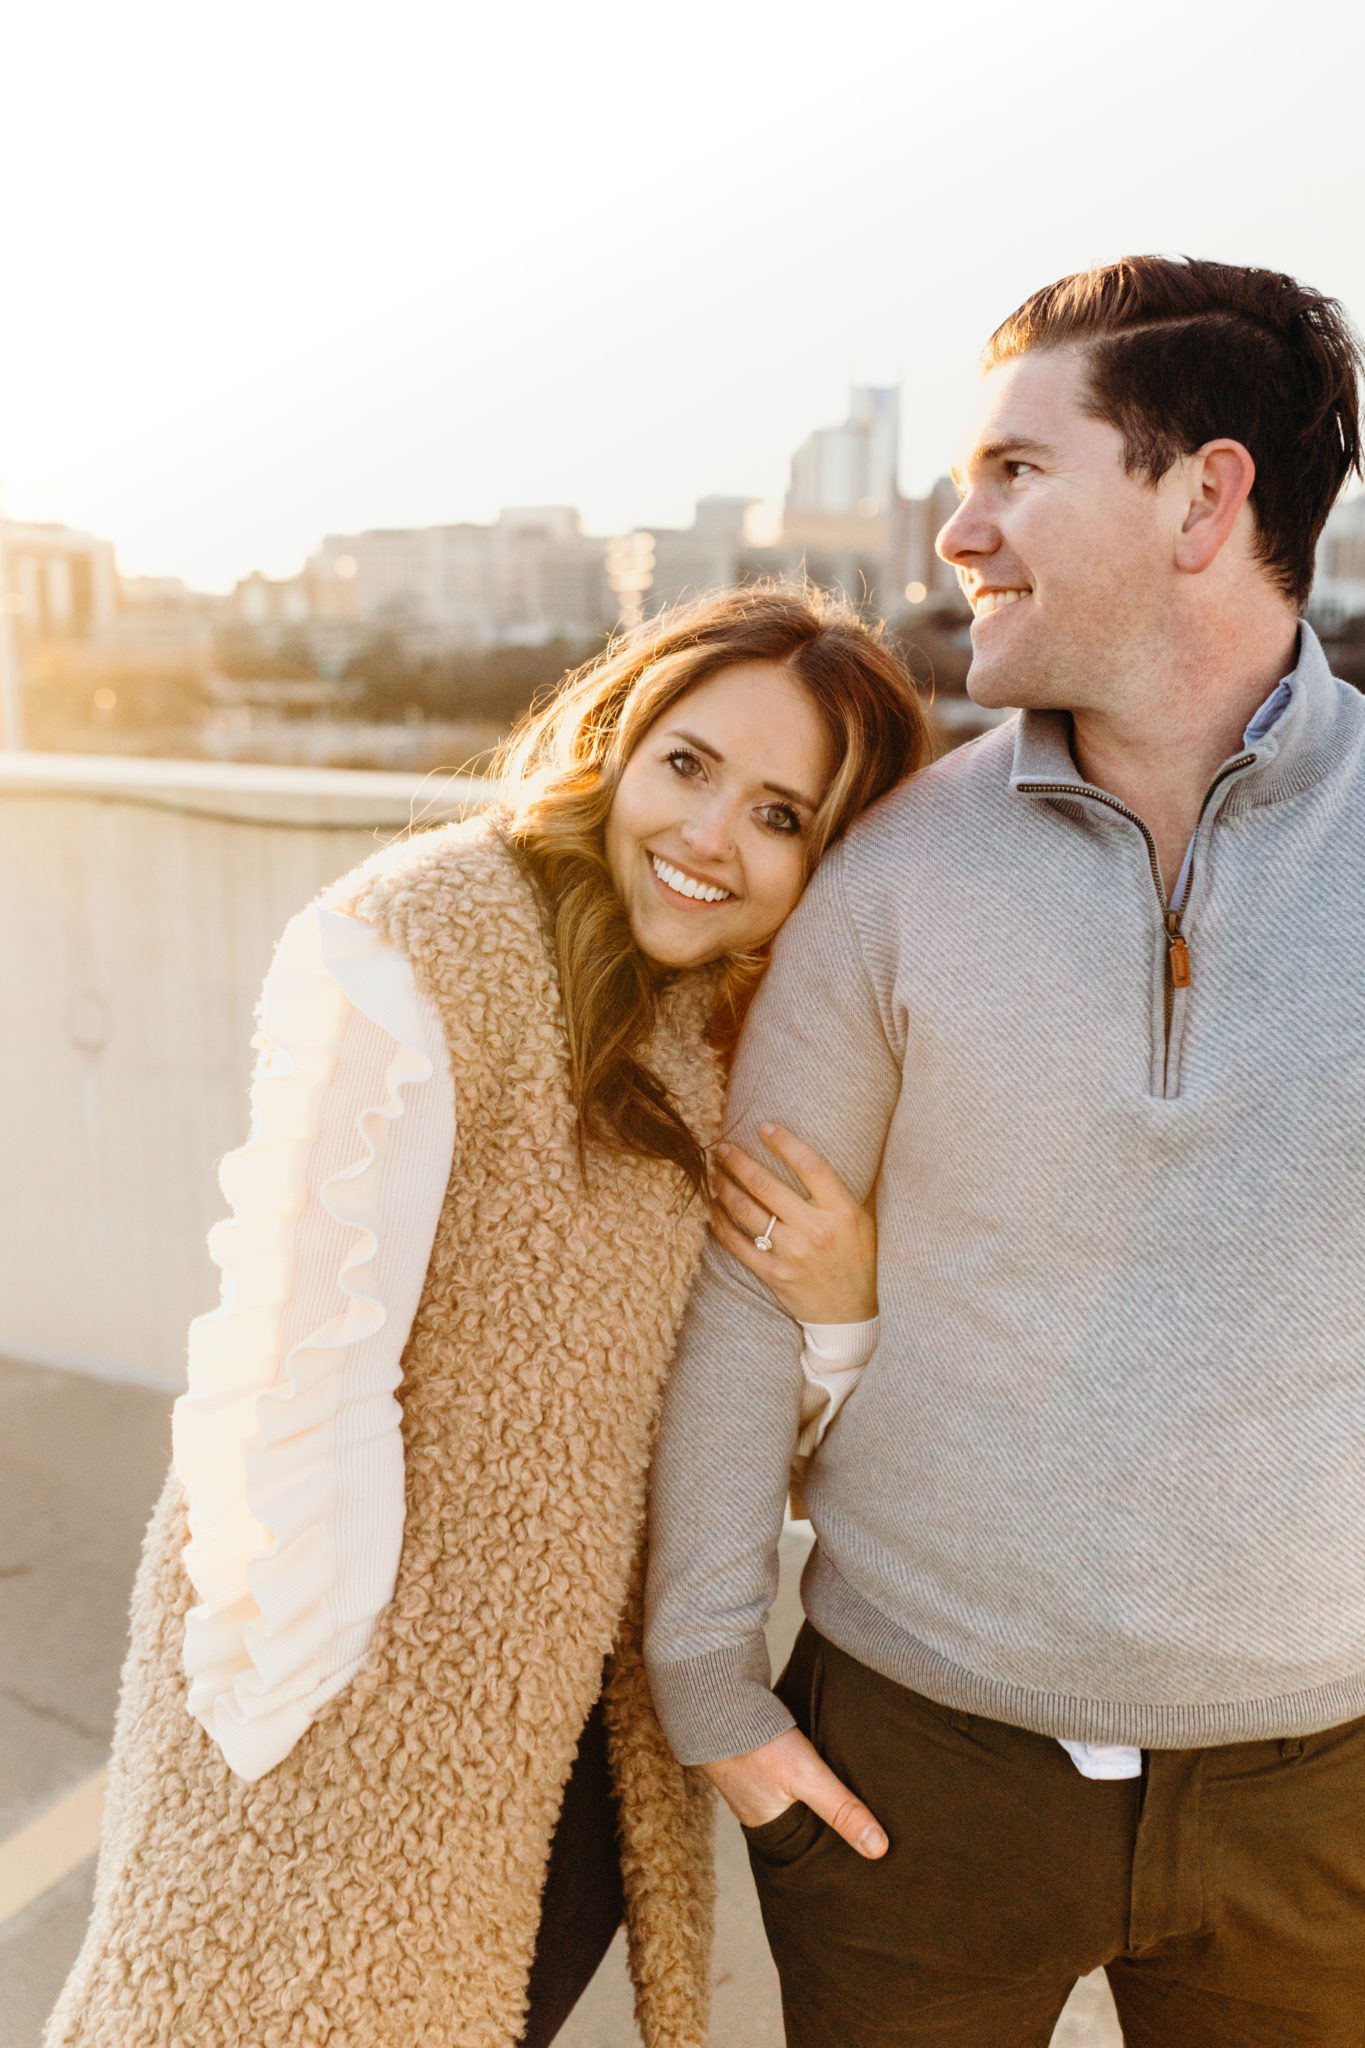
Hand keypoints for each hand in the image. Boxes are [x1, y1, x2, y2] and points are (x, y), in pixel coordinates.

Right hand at [704, 1726, 887, 1858]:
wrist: (716, 1696)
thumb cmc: (755, 1742)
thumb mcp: (806, 1777)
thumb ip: (840, 1808)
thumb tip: (879, 1848)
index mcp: (767, 1827)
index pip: (808, 1847)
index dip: (834, 1847)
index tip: (866, 1848)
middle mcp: (759, 1807)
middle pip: (805, 1818)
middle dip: (830, 1818)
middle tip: (870, 1817)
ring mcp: (756, 1777)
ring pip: (798, 1792)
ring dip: (819, 1788)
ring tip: (854, 1789)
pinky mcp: (757, 1750)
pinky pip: (788, 1766)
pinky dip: (806, 1765)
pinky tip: (825, 1754)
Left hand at [710, 1123, 876, 1324]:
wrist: (850, 1316)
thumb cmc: (858, 1261)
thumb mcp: (863, 1222)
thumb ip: (840, 1192)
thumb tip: (812, 1154)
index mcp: (842, 1212)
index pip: (810, 1165)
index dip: (784, 1142)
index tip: (764, 1127)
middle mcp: (816, 1230)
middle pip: (766, 1184)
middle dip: (738, 1161)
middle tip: (722, 1147)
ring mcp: (792, 1253)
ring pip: (746, 1210)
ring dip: (724, 1187)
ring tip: (713, 1173)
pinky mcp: (773, 1273)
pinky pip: (737, 1243)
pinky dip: (720, 1222)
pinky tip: (712, 1208)